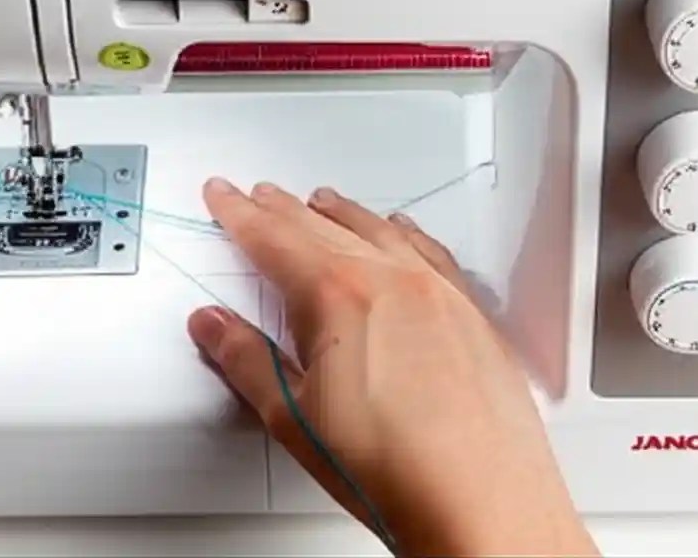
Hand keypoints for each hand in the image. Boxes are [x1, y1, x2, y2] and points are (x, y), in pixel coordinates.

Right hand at [187, 179, 596, 556]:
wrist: (482, 501)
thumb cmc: (397, 470)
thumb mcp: (295, 419)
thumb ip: (247, 361)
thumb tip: (214, 326)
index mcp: (337, 297)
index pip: (273, 239)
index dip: (239, 215)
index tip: (223, 197)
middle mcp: (391, 279)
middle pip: (321, 227)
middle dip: (282, 210)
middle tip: (256, 197)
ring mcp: (437, 291)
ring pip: (377, 229)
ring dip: (339, 213)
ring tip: (316, 202)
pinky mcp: (470, 311)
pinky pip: (428, 249)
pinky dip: (401, 231)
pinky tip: (397, 229)